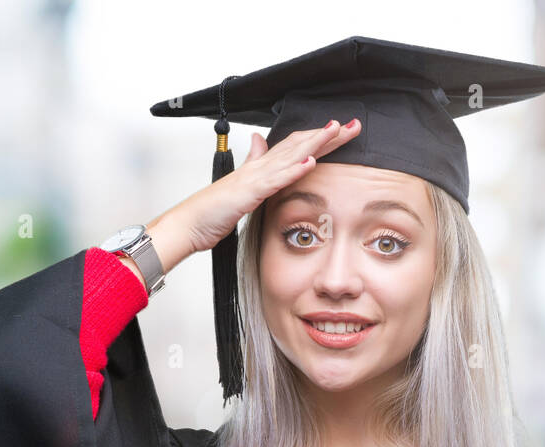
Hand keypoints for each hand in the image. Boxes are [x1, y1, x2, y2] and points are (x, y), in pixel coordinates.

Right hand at [149, 118, 363, 262]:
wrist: (191, 223)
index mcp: (261, 167)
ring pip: (290, 156)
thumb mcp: (240, 183)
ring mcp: (255, 178)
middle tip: (353, 125)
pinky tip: (309, 164)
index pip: (297, 147)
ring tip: (336, 132)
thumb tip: (258, 141)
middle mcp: (260, 167)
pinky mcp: (249, 193)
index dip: (321, 138)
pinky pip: (274, 180)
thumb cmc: (214, 209)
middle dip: (328, 135)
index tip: (343, 132)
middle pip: (299, 145)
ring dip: (314, 144)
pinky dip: (292, 171)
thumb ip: (252, 162)